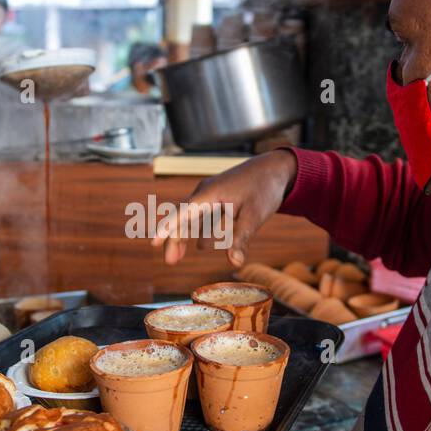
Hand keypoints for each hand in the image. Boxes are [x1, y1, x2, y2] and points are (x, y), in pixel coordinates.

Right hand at [152, 148, 297, 266]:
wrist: (275, 168)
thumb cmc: (264, 188)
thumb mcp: (255, 216)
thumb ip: (241, 239)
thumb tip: (235, 263)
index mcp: (210, 194)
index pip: (183, 213)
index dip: (168, 228)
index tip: (154, 242)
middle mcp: (206, 193)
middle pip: (183, 217)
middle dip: (175, 239)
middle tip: (170, 261)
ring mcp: (211, 195)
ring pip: (192, 218)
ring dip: (185, 237)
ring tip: (176, 256)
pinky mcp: (219, 199)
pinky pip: (203, 216)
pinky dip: (199, 231)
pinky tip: (201, 244)